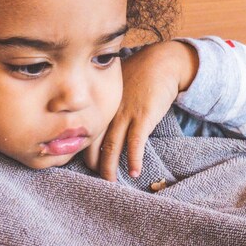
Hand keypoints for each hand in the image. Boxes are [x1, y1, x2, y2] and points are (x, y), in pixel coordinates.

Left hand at [94, 39, 199, 180]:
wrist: (162, 63)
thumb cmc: (141, 74)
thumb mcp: (117, 87)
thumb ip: (108, 103)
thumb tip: (102, 119)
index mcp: (99, 104)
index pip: (85, 132)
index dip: (83, 151)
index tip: (86, 164)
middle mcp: (108, 111)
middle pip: (94, 143)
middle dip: (94, 164)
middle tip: (96, 179)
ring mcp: (124, 115)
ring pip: (111, 147)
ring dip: (110, 167)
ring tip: (112, 182)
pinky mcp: (143, 117)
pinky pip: (135, 143)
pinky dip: (134, 159)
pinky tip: (135, 171)